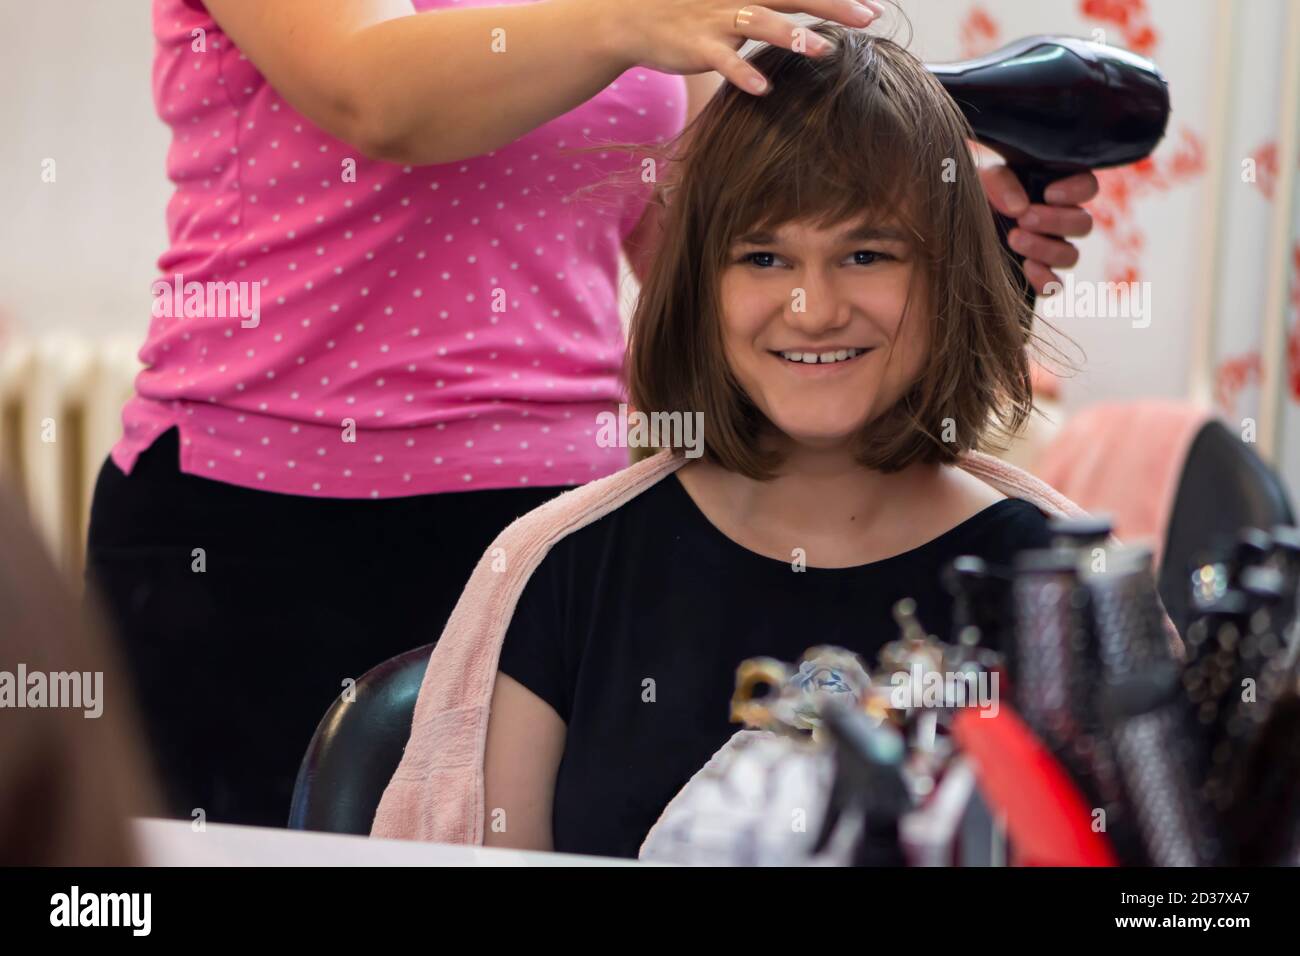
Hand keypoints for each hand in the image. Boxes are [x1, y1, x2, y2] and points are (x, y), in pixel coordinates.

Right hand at [603, 0, 882, 93]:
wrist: (632, 16)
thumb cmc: (689, 9)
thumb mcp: (731, 0)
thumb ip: (768, 5)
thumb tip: (800, 16)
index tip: (875, 4)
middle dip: (833, 4)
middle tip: (870, 16)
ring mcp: (717, 18)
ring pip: (761, 22)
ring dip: (793, 36)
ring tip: (824, 51)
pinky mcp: (697, 45)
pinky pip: (723, 60)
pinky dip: (742, 73)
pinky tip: (762, 89)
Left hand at [980, 166, 1098, 294]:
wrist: (959, 225)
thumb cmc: (978, 194)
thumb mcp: (984, 178)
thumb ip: (1000, 181)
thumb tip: (1020, 207)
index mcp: (1056, 191)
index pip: (1087, 187)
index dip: (1077, 191)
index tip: (1049, 193)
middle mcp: (1059, 221)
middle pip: (1083, 224)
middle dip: (1056, 221)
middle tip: (1024, 219)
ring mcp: (1050, 250)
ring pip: (1071, 256)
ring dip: (1047, 249)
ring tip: (1015, 239)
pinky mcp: (1036, 275)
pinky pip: (1054, 285)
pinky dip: (1045, 280)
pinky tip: (1026, 267)